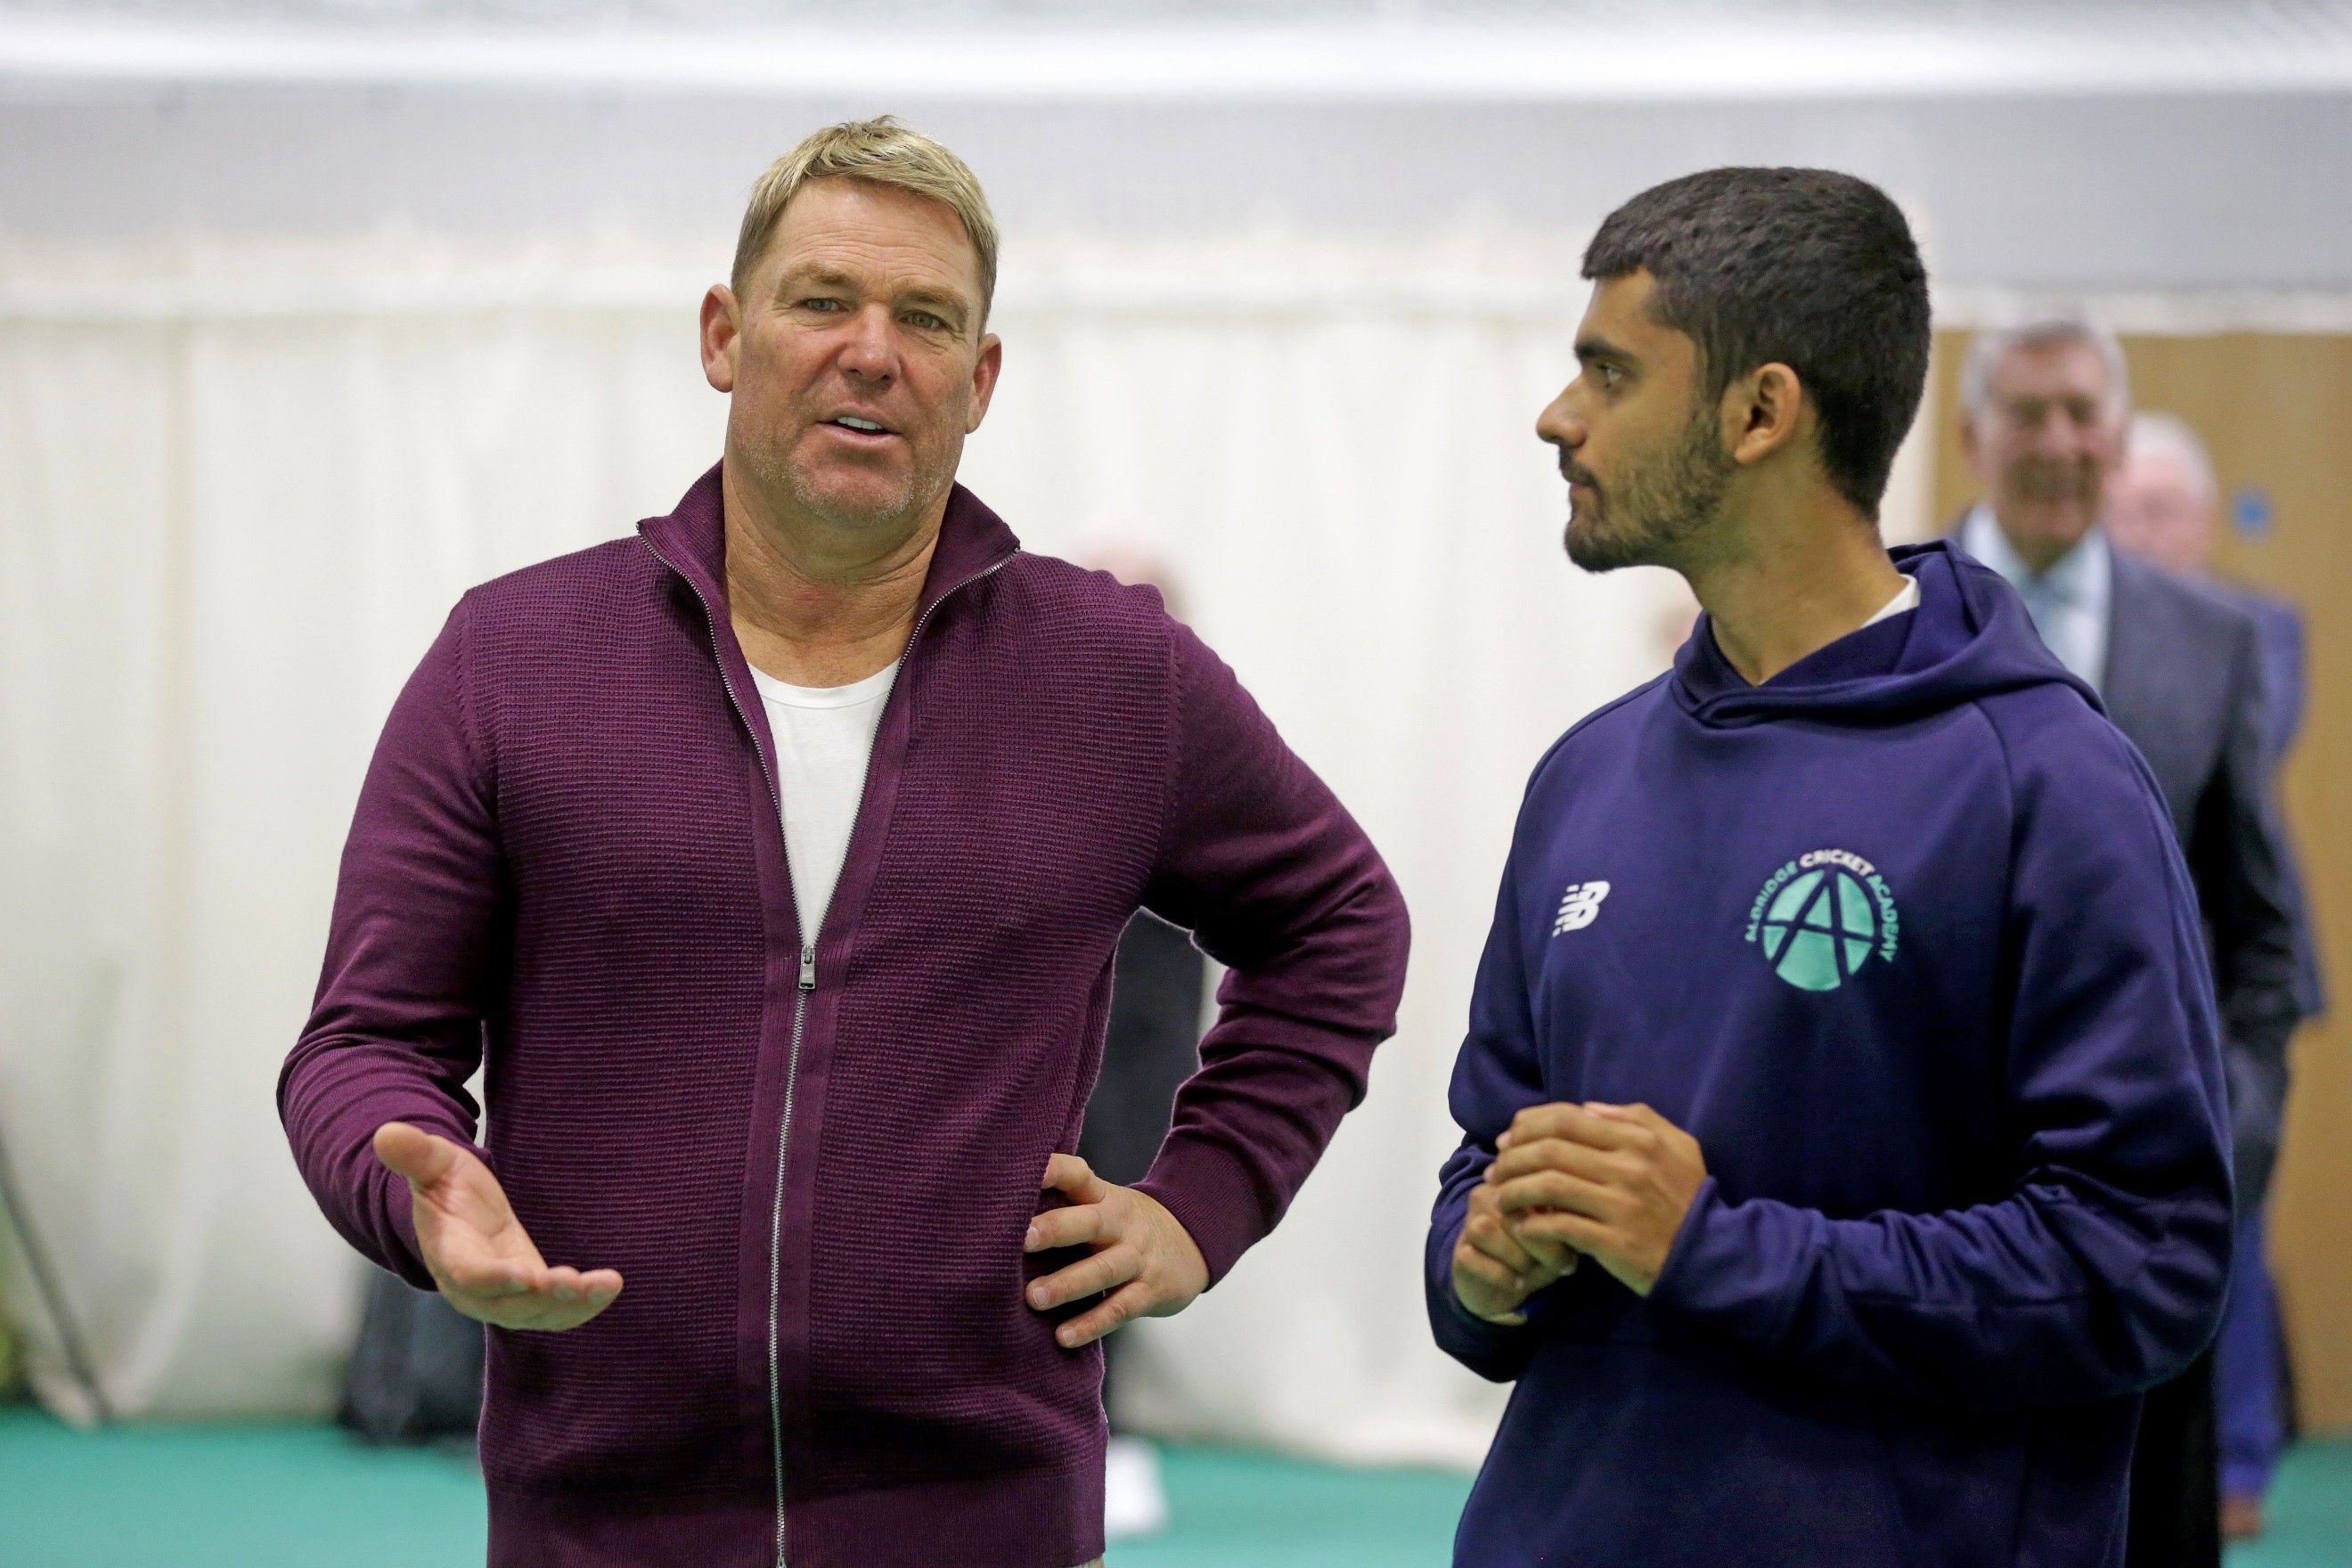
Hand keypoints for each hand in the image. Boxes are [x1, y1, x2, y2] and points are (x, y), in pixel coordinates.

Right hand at [373, 1121, 622, 1331]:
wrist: (457, 1213)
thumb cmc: (444, 1185)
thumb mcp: (432, 1164)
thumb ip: (414, 1154)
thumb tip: (385, 1133)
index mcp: (449, 1256)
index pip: (470, 1274)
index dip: (495, 1278)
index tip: (527, 1275)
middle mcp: (475, 1288)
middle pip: (508, 1305)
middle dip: (541, 1298)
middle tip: (573, 1282)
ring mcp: (503, 1298)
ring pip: (537, 1314)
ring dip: (571, 1305)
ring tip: (605, 1286)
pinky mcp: (530, 1296)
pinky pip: (556, 1311)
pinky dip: (583, 1304)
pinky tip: (611, 1286)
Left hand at [1023, 1153, 1209, 1348]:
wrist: (1194, 1243)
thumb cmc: (1127, 1227)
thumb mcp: (1105, 1205)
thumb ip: (1066, 1206)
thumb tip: (1000, 1215)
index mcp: (1105, 1197)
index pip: (1079, 1175)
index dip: (1054, 1170)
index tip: (1024, 1172)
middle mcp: (1122, 1224)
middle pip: (1091, 1222)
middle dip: (1056, 1229)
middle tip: (1022, 1239)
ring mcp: (1138, 1258)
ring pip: (1103, 1270)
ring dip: (1068, 1284)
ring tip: (1034, 1297)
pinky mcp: (1150, 1291)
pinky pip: (1119, 1309)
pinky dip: (1091, 1324)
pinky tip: (1064, 1336)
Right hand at [1452, 1174, 1577, 1324]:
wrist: (1504, 1288)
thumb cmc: (1535, 1257)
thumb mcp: (1558, 1242)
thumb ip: (1564, 1226)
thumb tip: (1572, 1224)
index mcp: (1515, 1185)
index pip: (1531, 1189)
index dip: (1554, 1219)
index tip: (1572, 1245)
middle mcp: (1488, 1196)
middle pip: (1509, 1211)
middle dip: (1541, 1244)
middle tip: (1560, 1264)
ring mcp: (1469, 1223)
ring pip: (1484, 1229)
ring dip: (1516, 1257)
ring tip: (1533, 1270)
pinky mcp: (1459, 1253)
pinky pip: (1472, 1258)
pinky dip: (1501, 1275)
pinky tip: (1517, 1283)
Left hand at [1487, 1102, 1706, 1296]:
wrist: (1709, 1252)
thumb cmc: (1688, 1195)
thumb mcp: (1677, 1144)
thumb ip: (1636, 1118)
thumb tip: (1589, 1107)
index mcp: (1638, 1139)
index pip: (1567, 1119)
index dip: (1527, 1125)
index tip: (1507, 1138)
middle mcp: (1627, 1167)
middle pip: (1550, 1150)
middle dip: (1512, 1157)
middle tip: (1495, 1169)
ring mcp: (1620, 1205)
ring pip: (1548, 1186)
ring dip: (1515, 1190)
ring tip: (1499, 1197)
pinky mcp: (1613, 1241)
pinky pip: (1560, 1227)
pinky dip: (1533, 1225)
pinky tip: (1522, 1227)